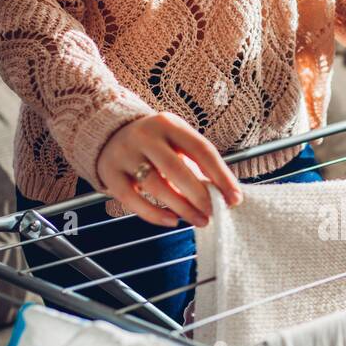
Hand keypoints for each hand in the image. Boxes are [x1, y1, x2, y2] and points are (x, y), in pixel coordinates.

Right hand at [96, 112, 242, 226]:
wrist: (110, 133)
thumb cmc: (156, 144)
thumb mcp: (177, 143)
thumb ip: (197, 165)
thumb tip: (223, 197)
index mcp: (169, 124)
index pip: (201, 149)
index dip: (221, 176)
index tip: (235, 198)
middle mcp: (145, 136)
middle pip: (176, 169)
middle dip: (200, 196)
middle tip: (214, 213)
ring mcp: (124, 154)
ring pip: (156, 186)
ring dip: (182, 208)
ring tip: (200, 221)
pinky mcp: (110, 173)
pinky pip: (132, 200)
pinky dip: (154, 214)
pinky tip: (172, 221)